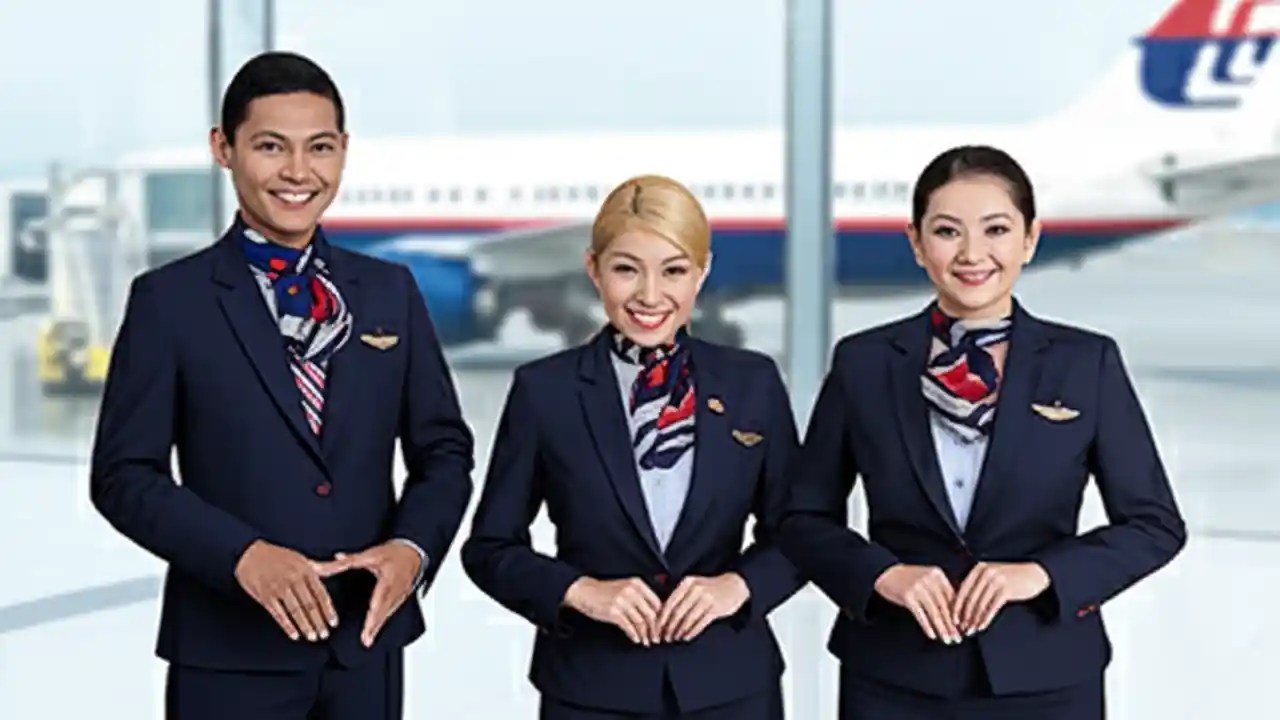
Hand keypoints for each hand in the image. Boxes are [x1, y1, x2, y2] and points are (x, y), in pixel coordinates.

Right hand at [234, 540, 348, 641]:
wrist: (250, 554)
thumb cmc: (280, 557)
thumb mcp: (304, 559)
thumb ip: (325, 567)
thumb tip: (346, 563)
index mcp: (306, 570)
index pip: (321, 593)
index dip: (328, 610)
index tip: (333, 623)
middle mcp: (293, 579)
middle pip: (309, 604)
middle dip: (318, 622)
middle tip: (324, 635)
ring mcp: (279, 588)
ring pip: (295, 610)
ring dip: (305, 626)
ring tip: (312, 637)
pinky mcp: (265, 596)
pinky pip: (278, 614)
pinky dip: (287, 626)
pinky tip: (294, 635)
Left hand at [332, 542, 424, 646]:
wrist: (413, 551)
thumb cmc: (394, 553)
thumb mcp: (370, 555)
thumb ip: (348, 561)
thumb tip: (329, 563)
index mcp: (387, 580)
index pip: (378, 601)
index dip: (372, 616)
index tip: (366, 628)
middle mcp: (395, 590)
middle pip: (383, 611)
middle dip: (375, 627)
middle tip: (366, 641)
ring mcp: (400, 595)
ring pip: (388, 613)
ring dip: (378, 627)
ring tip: (368, 639)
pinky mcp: (401, 597)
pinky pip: (391, 611)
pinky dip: (383, 620)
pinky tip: (376, 627)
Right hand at [563, 577, 661, 645]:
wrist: (585, 591)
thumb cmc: (606, 592)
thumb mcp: (626, 588)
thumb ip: (640, 597)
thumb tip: (655, 616)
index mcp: (637, 584)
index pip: (657, 603)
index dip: (661, 618)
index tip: (662, 628)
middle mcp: (632, 591)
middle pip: (651, 614)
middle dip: (655, 629)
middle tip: (656, 639)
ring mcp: (622, 601)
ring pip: (641, 622)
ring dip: (644, 635)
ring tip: (645, 642)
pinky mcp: (613, 611)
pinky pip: (629, 626)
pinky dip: (634, 635)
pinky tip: (636, 640)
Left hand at [656, 573, 749, 642]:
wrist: (734, 585)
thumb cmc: (710, 588)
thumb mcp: (694, 585)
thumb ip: (679, 595)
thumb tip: (661, 613)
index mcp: (687, 583)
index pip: (669, 603)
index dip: (661, 618)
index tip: (656, 628)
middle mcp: (695, 589)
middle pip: (677, 612)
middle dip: (668, 627)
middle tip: (664, 637)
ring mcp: (706, 599)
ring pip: (688, 619)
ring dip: (679, 631)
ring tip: (674, 639)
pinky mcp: (716, 608)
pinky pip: (700, 623)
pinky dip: (692, 632)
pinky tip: (687, 638)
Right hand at [873, 564, 961, 643]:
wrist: (884, 572)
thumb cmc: (907, 579)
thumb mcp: (927, 579)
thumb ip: (940, 591)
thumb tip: (956, 614)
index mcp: (938, 575)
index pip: (953, 598)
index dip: (959, 615)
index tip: (963, 628)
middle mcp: (929, 580)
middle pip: (945, 607)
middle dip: (952, 625)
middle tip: (958, 638)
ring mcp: (918, 587)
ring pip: (934, 612)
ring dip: (942, 628)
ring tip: (947, 639)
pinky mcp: (907, 596)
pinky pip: (920, 615)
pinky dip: (927, 626)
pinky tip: (932, 635)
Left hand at [953, 562, 1049, 634]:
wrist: (1034, 574)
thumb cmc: (1010, 578)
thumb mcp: (991, 576)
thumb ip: (977, 586)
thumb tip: (961, 606)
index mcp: (978, 569)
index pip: (962, 589)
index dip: (956, 606)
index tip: (952, 619)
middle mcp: (985, 572)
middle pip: (970, 598)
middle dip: (964, 616)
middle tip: (961, 629)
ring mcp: (996, 580)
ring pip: (980, 604)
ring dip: (974, 620)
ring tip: (971, 630)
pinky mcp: (1006, 589)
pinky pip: (992, 607)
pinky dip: (985, 618)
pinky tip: (982, 626)